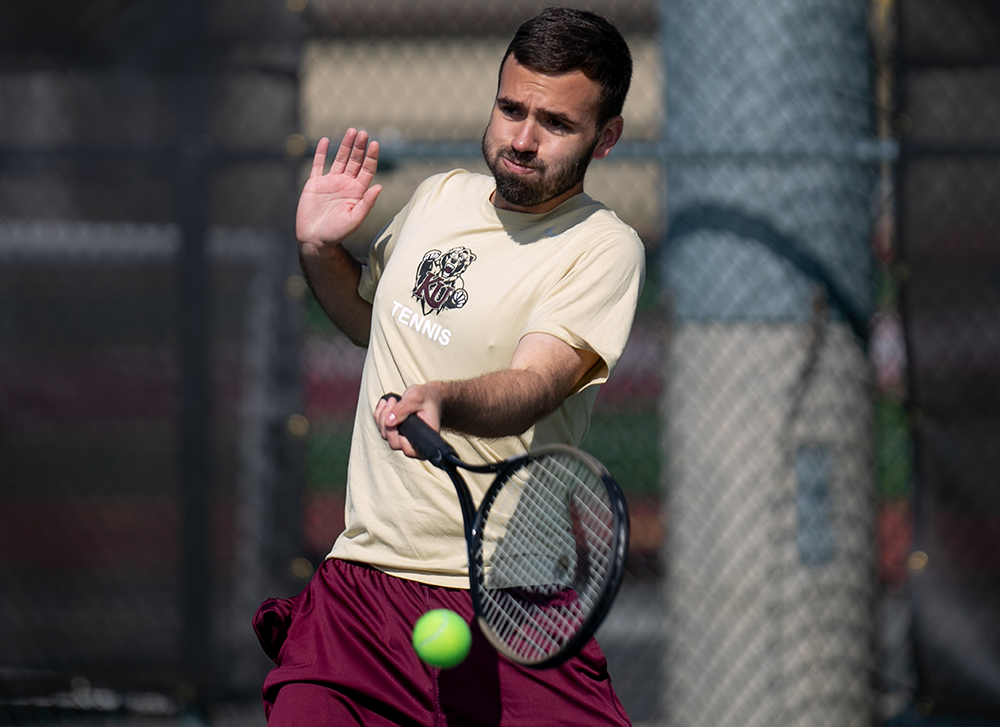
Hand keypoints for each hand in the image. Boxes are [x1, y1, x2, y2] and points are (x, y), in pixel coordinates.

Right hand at [296, 129, 382, 251]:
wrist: (315, 240)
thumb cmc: (337, 233)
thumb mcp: (355, 219)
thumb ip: (367, 203)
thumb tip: (380, 186)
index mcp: (357, 192)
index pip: (367, 170)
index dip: (371, 157)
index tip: (375, 144)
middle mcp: (345, 184)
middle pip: (355, 161)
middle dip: (359, 147)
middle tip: (362, 132)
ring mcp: (330, 183)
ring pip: (340, 159)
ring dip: (345, 145)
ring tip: (351, 131)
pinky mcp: (315, 184)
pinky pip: (319, 164)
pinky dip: (322, 152)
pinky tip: (326, 140)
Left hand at [374, 385, 442, 458]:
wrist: (427, 395)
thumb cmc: (426, 397)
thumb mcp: (417, 398)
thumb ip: (404, 409)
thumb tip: (389, 421)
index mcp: (426, 436)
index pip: (413, 450)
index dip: (404, 445)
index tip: (400, 430)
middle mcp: (414, 440)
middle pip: (394, 442)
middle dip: (388, 421)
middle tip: (393, 402)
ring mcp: (402, 437)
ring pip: (385, 434)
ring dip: (382, 415)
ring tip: (392, 400)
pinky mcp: (394, 431)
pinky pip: (380, 427)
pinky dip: (379, 414)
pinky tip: (385, 403)